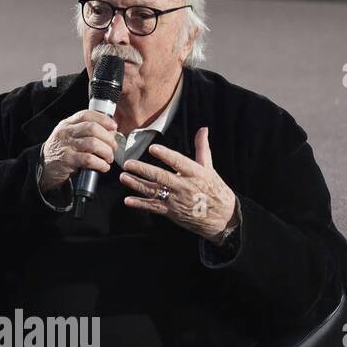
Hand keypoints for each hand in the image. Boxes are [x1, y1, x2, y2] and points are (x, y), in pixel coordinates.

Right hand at [40, 110, 117, 193]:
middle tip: (113, 147)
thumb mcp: (69, 136)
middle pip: (93, 128)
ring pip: (93, 144)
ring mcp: (66, 146)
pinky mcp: (68, 160)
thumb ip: (86, 131)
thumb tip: (110, 132)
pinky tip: (103, 166)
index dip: (103, 119)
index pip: (86, 115)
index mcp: (67, 124)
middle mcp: (66, 132)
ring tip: (109, 158)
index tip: (113, 127)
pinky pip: (89, 159)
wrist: (43, 167)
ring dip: (106, 152)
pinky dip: (100, 163)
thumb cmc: (61, 152)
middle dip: (108, 138)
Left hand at [120, 127, 236, 240]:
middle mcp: (184, 186)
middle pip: (161, 177)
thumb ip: (202, 148)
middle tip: (128, 163)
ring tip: (123, 177)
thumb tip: (203, 129)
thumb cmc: (214, 189)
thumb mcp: (209, 168)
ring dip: (137, 184)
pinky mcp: (172, 212)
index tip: (152, 148)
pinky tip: (128, 201)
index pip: (178, 162)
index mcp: (195, 173)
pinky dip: (140, 204)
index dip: (165, 155)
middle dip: (143, 170)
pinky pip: (154, 207)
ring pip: (154, 191)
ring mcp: (177, 200)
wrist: (223, 217)